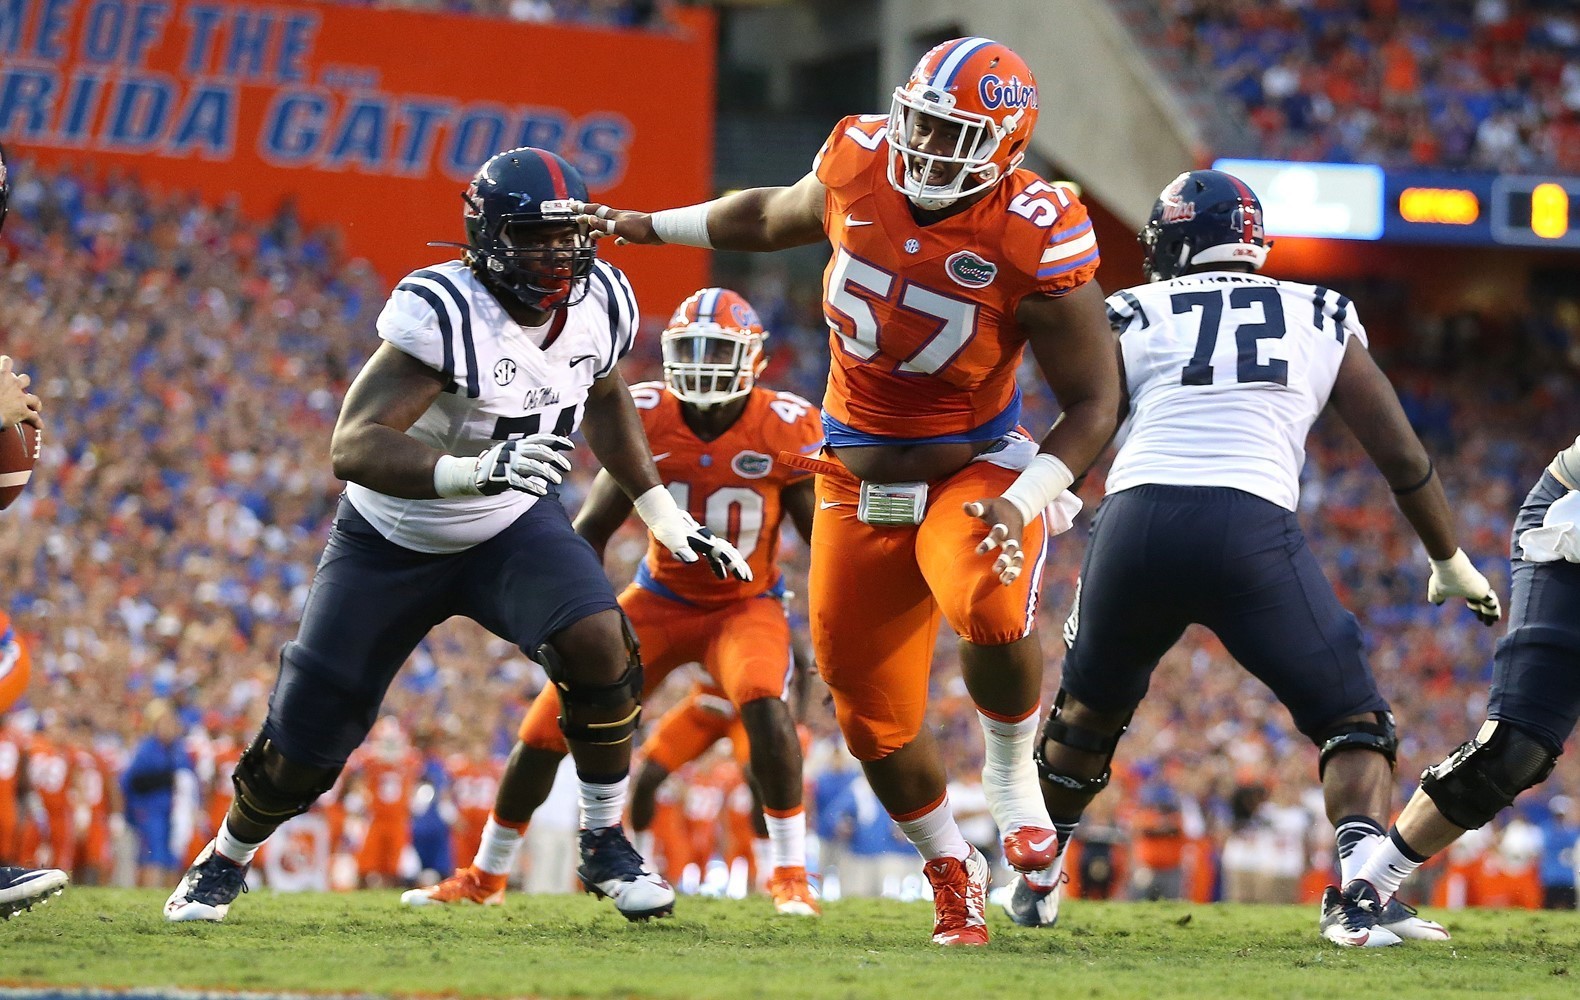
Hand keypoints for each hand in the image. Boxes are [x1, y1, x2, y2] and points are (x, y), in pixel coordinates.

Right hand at [0, 355, 41, 428]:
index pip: (7, 362)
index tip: (4, 365)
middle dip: (22, 383)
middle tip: (15, 389)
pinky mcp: (23, 412)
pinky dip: (37, 422)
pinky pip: (34, 418)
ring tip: (35, 408)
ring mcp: (20, 398)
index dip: (6, 363)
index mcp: (1, 374)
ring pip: (34, 399)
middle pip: (24, 379)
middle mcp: (14, 384)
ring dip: (35, 403)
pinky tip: (40, 426)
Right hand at [472, 434, 573, 496]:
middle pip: (540, 452)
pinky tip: (542, 492)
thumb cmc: (501, 465)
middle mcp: (515, 451)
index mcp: (519, 443)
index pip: (541, 439)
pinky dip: (533, 488)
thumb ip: (531, 453)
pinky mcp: (503, 478)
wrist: (475, 475)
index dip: (557, 441)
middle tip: (567, 468)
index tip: (571, 446)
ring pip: (533, 466)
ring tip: (558, 481)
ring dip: (548, 474)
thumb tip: (554, 454)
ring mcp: (509, 464)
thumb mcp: (515, 453)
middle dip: (556, 459)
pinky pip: (521, 483)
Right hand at [572, 202, 661, 245]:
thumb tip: (589, 219)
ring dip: (600, 230)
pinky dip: (618, 239)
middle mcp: (619, 219)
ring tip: (593, 235)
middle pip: (600, 217)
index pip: (595, 211)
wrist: (660, 230)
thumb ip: (605, 224)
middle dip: (588, 218)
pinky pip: (623, 236)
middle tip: (577, 219)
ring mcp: (627, 225)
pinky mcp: (635, 233)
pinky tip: (617, 243)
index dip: (582, 209)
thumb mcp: (620, 228)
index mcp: (614, 216)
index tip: (571, 206)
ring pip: (610, 227)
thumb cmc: (641, 229)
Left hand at [632, 485, 751, 580]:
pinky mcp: (699, 543)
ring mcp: (704, 540)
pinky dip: (719, 565)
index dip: (734, 565)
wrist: (661, 511)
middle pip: (728, 552)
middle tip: (748, 579)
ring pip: (724, 553)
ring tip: (743, 577)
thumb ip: (681, 549)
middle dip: (739, 565)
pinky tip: (721, 576)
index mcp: (703, 540)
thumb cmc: (665, 525)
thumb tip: (692, 561)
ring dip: (733, 564)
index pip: (723, 554)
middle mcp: (707, 539)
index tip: (743, 577)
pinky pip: (714, 555)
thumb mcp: (671, 538)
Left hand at [965, 497, 1027, 585]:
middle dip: (1004, 559)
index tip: (978, 552)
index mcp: (1004, 525)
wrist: (1017, 508)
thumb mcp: (987, 505)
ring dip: (1013, 570)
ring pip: (1018, 558)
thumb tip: (964, 505)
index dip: (989, 543)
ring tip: (1005, 581)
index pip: (997, 534)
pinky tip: (1007, 582)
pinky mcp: (1018, 550)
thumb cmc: (997, 508)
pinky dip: (1015, 572)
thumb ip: (976, 508)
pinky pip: (1019, 562)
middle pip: (1011, 548)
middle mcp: (1012, 536)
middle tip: (996, 570)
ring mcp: (1016, 544)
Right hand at [1428, 548, 1501, 625]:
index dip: (1475, 608)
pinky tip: (1496, 618)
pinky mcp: (1483, 591)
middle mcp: (1475, 587)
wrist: (1449, 567)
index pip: (1473, 599)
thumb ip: (1437, 597)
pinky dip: (1493, 612)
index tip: (1478, 616)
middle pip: (1482, 602)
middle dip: (1485, 612)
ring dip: (1491, 614)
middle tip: (1488, 622)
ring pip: (1489, 604)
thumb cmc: (1442, 577)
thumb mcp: (1437, 590)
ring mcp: (1481, 588)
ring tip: (1492, 623)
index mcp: (1466, 587)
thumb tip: (1436, 603)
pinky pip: (1491, 604)